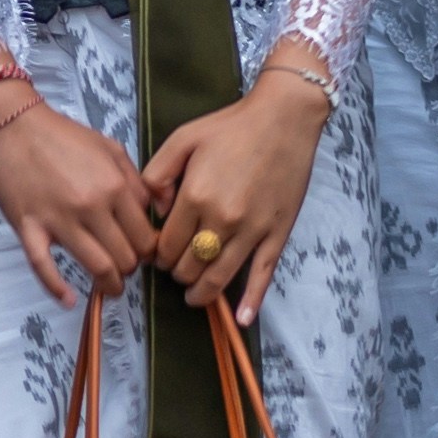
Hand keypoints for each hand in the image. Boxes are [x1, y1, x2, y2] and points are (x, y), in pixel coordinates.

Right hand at [0, 73, 160, 303]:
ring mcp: (58, 220)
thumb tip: (160, 212)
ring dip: (109, 285)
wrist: (14, 125)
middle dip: (130, 268)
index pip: (145, 237)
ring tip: (111, 288)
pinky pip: (44, 267)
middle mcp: (91, 207)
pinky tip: (69, 300)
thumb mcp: (112, 149)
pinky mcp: (29, 228)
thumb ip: (138, 182)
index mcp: (114, 186)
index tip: (145, 255)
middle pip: (125, 258)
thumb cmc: (64, 137)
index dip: (150, 252)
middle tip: (126, 267)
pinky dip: (57, 289)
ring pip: (97, 268)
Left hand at [142, 61, 329, 321]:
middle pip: (190, 266)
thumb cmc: (232, 125)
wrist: (284, 118)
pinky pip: (262, 275)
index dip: (158, 256)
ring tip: (193, 296)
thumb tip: (153, 209)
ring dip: (201, 292)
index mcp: (195, 197)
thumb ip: (157, 174)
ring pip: (219, 277)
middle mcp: (222, 220)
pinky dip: (251, 301)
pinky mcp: (276, 234)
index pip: (166, 246)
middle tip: (175, 268)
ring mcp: (252, 230)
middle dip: (177, 272)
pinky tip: (241, 319)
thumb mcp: (183, 139)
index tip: (158, 254)